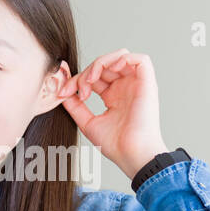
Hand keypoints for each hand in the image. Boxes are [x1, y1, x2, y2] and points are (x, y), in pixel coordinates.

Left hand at [59, 50, 168, 179]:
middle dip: (86, 72)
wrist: (129, 153)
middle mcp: (126, 87)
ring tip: (89, 80)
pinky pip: (140, 59)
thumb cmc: (114, 143)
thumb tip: (62, 93)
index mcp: (113, 96)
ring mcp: (137, 84)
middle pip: (105, 65)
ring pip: (120, 57)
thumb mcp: (87, 122)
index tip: (63, 93)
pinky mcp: (148, 83)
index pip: (94, 77)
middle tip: (75, 89)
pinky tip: (107, 71)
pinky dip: (121, 59)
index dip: (76, 80)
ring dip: (100, 63)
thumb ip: (75, 106)